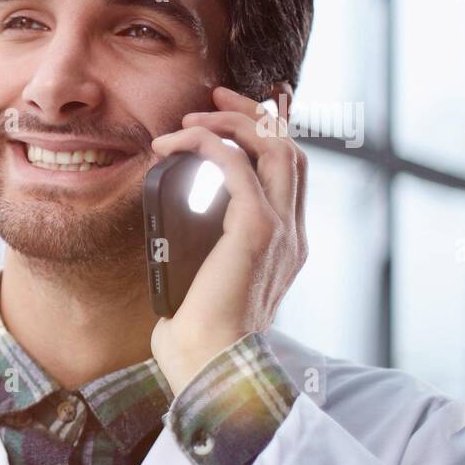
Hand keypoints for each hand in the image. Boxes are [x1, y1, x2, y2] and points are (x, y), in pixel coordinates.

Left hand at [148, 84, 308, 395]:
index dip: (268, 133)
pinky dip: (207, 143)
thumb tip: (172, 227)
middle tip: (212, 97)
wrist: (210, 367)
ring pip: (274, 146)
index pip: (290, 172)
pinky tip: (176, 142)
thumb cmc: (197, 337)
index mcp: (286, 245)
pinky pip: (238, 164)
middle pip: (290, 148)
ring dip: (231, 121)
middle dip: (253, 113)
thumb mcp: (203, 282)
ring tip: (191, 118)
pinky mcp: (257, 230)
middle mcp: (292, 233)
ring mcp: (280, 230)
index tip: (231, 113)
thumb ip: (203, 252)